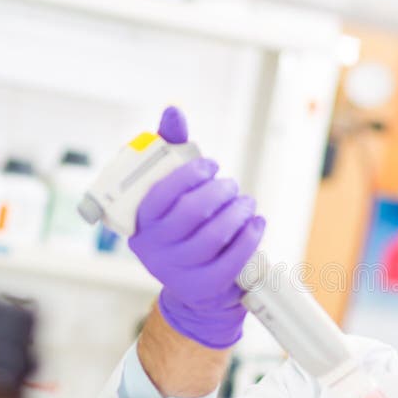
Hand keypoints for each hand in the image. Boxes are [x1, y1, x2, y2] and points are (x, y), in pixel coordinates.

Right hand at [129, 107, 264, 348]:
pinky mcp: (205, 286)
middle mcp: (154, 248)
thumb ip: (171, 150)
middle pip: (192, 213)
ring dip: (238, 212)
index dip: (190, 175)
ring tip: (246, 203)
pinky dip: (250, 237)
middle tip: (232, 186)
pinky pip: (233, 260)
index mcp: (141, 221)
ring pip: (214, 236)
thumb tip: (173, 111)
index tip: (210, 166)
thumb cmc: (183, 226)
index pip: (161, 193)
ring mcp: (179, 271)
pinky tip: (257, 222)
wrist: (193, 286)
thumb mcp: (172, 192)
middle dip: (220, 192)